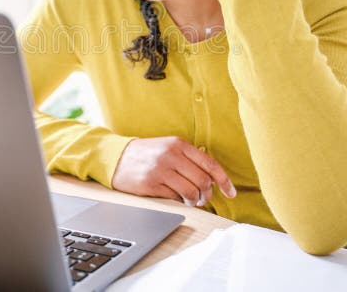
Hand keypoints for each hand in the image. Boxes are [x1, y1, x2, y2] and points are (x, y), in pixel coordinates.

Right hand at [111, 136, 236, 206]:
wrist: (116, 157)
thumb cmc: (146, 154)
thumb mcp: (168, 147)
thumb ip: (189, 158)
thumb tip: (213, 179)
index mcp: (178, 144)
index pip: (210, 164)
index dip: (224, 181)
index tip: (231, 193)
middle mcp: (171, 155)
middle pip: (203, 181)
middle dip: (207, 194)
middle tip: (203, 198)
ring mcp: (160, 169)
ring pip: (191, 192)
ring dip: (195, 200)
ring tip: (191, 200)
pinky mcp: (151, 184)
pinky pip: (175, 198)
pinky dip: (181, 202)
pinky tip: (178, 199)